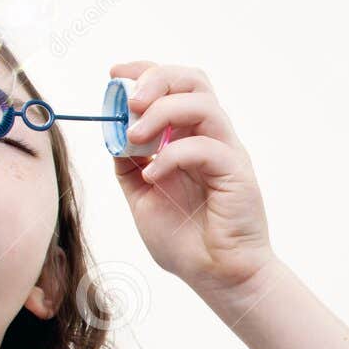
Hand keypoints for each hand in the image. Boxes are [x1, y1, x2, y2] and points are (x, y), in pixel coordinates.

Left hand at [109, 61, 274, 295]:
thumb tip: (111, 133)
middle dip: (156, 79)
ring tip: (136, 135)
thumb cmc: (186, 242)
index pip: (175, 85)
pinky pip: (205, 147)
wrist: (217, 277)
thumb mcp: (142, 196)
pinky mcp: (237, 174)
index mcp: (190, 138)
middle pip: (193, 81)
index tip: (115, 75)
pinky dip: (171, 156)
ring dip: (163, 110)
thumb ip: (128, 164)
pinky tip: (153, 177)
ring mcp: (227, 153)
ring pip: (202, 103)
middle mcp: (211, 138)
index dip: (145, 71)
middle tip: (131, 101)